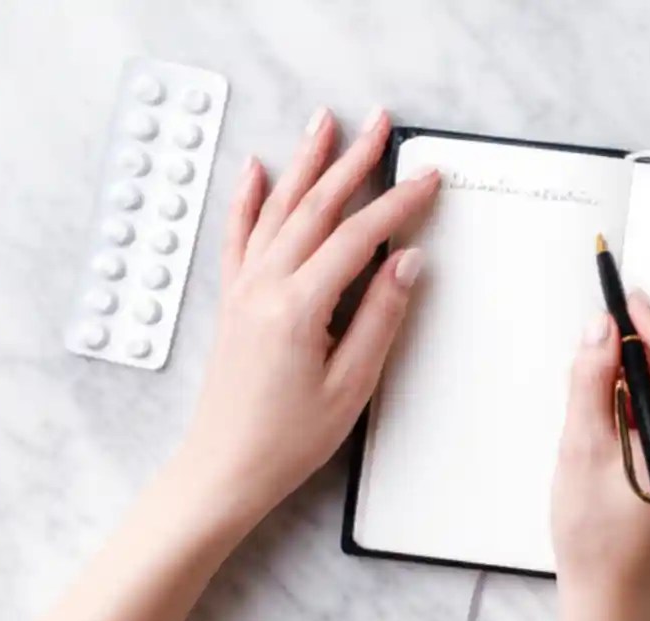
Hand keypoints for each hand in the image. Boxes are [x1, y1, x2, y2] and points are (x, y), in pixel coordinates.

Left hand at [174, 107, 439, 528]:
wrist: (223, 468)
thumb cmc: (286, 439)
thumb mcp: (350, 386)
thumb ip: (380, 318)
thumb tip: (406, 263)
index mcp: (298, 308)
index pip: (357, 238)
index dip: (396, 203)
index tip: (426, 178)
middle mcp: (264, 287)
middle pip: (315, 207)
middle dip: (351, 160)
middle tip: (378, 123)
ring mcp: (243, 289)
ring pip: (277, 209)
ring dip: (304, 162)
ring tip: (323, 123)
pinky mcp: (233, 300)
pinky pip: (239, 235)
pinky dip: (247, 198)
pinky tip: (254, 169)